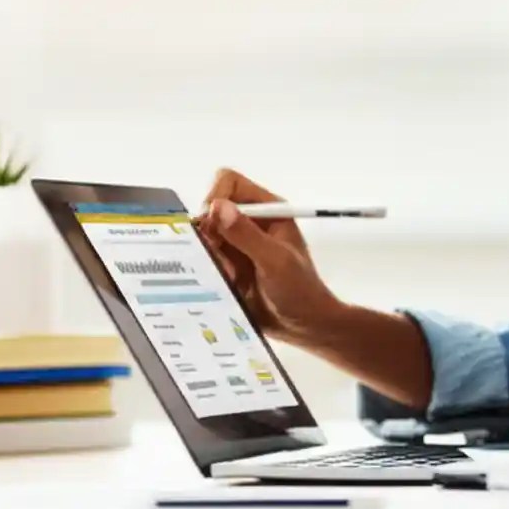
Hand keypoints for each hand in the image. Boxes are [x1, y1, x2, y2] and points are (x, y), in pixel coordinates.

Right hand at [196, 169, 345, 346]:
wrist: (304, 326)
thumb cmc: (300, 291)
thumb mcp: (275, 261)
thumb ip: (247, 235)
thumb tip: (218, 207)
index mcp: (268, 210)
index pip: (229, 183)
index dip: (216, 198)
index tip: (212, 226)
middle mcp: (250, 221)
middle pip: (210, 210)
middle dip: (208, 234)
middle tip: (220, 259)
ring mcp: (237, 244)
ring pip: (204, 236)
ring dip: (209, 256)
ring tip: (228, 277)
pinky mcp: (229, 265)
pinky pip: (205, 258)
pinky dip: (208, 270)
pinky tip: (226, 285)